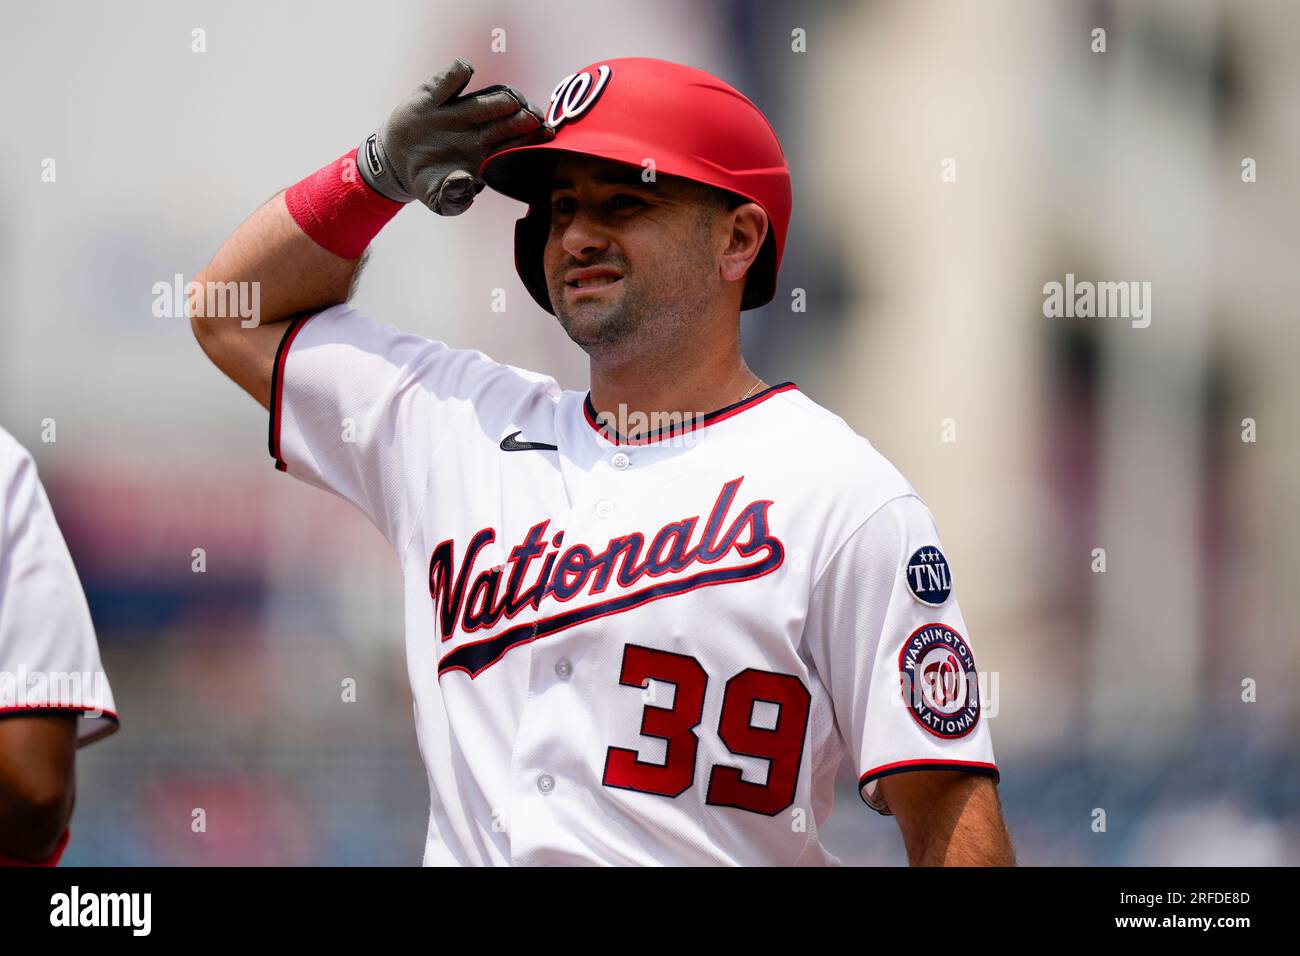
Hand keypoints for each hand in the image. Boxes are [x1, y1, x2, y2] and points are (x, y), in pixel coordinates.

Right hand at [358, 57, 551, 214]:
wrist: (396, 163)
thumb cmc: (427, 182)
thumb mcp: (437, 199)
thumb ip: (453, 198)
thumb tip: (465, 182)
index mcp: (485, 155)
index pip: (513, 145)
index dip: (529, 140)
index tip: (543, 134)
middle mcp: (477, 129)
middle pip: (506, 120)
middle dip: (521, 118)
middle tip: (532, 117)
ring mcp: (458, 111)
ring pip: (484, 100)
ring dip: (500, 99)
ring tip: (511, 101)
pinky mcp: (434, 96)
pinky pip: (448, 81)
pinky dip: (456, 74)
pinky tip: (465, 71)